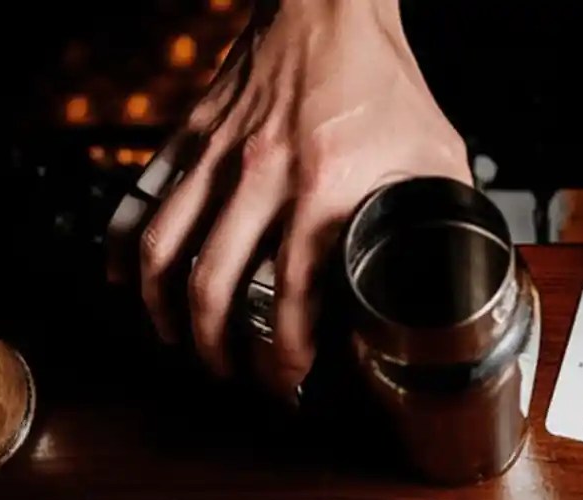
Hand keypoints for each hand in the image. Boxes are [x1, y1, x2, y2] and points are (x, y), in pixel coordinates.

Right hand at [107, 0, 470, 395]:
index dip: (286, 353)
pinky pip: (146, 202)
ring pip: (165, 251)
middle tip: (232, 376)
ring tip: (182, 344)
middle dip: (216, 348)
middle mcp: (263, 175)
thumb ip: (440, 218)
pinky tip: (130, 283)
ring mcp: (219, 155)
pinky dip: (128, 249)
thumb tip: (454, 271)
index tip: (289, 380)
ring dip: (166, 311)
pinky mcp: (193, 136)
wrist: (331, 9)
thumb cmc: (384, 81)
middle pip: (213, 286)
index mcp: (327, 187)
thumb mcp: (435, 154)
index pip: (292, 296)